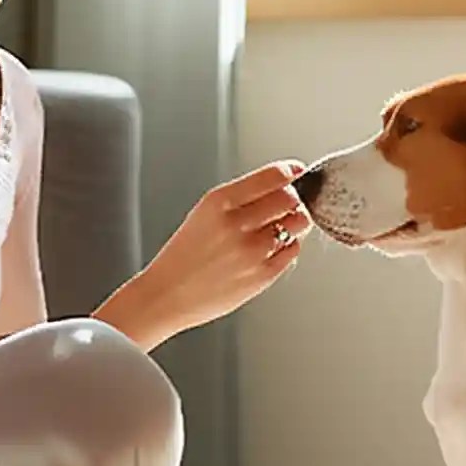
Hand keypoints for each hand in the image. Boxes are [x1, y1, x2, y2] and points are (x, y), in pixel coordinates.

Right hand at [94, 160, 312, 347]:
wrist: (167, 295)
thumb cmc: (184, 255)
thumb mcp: (204, 212)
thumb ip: (241, 197)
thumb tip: (281, 182)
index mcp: (219, 202)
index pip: (271, 176)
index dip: (290, 171)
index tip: (296, 170)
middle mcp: (237, 224)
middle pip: (290, 198)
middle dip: (293, 198)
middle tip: (287, 203)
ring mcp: (252, 250)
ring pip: (297, 223)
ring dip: (295, 221)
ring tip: (282, 226)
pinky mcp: (263, 275)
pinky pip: (293, 250)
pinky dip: (289, 245)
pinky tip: (272, 248)